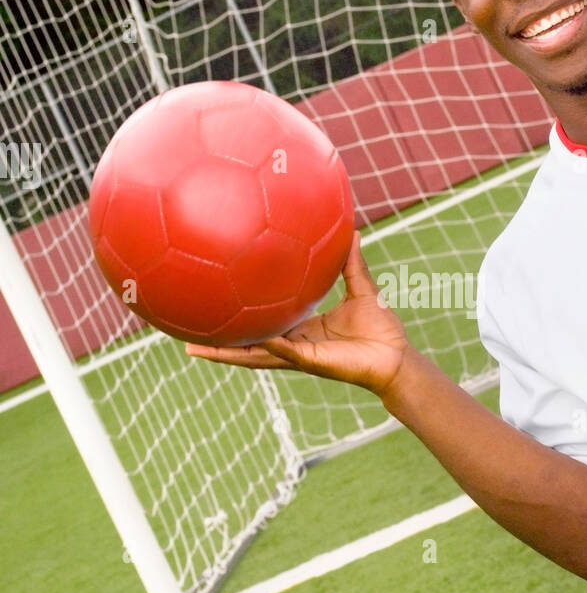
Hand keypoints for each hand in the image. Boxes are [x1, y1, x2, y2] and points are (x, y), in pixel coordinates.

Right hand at [185, 231, 409, 397]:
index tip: (211, 307)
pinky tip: (249, 339)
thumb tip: (351, 230)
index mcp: (299, 329)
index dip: (235, 319)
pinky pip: (285, 352)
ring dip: (225, 353)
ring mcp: (298, 355)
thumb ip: (351, 263)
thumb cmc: (380, 329)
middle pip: (245, 345)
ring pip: (254, 355)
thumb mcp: (362, 287)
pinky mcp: (311, 361)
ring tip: (194, 349)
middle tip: (184, 336)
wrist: (397, 357)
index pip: (259, 325)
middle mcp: (292, 344)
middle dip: (216, 343)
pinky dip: (268, 345)